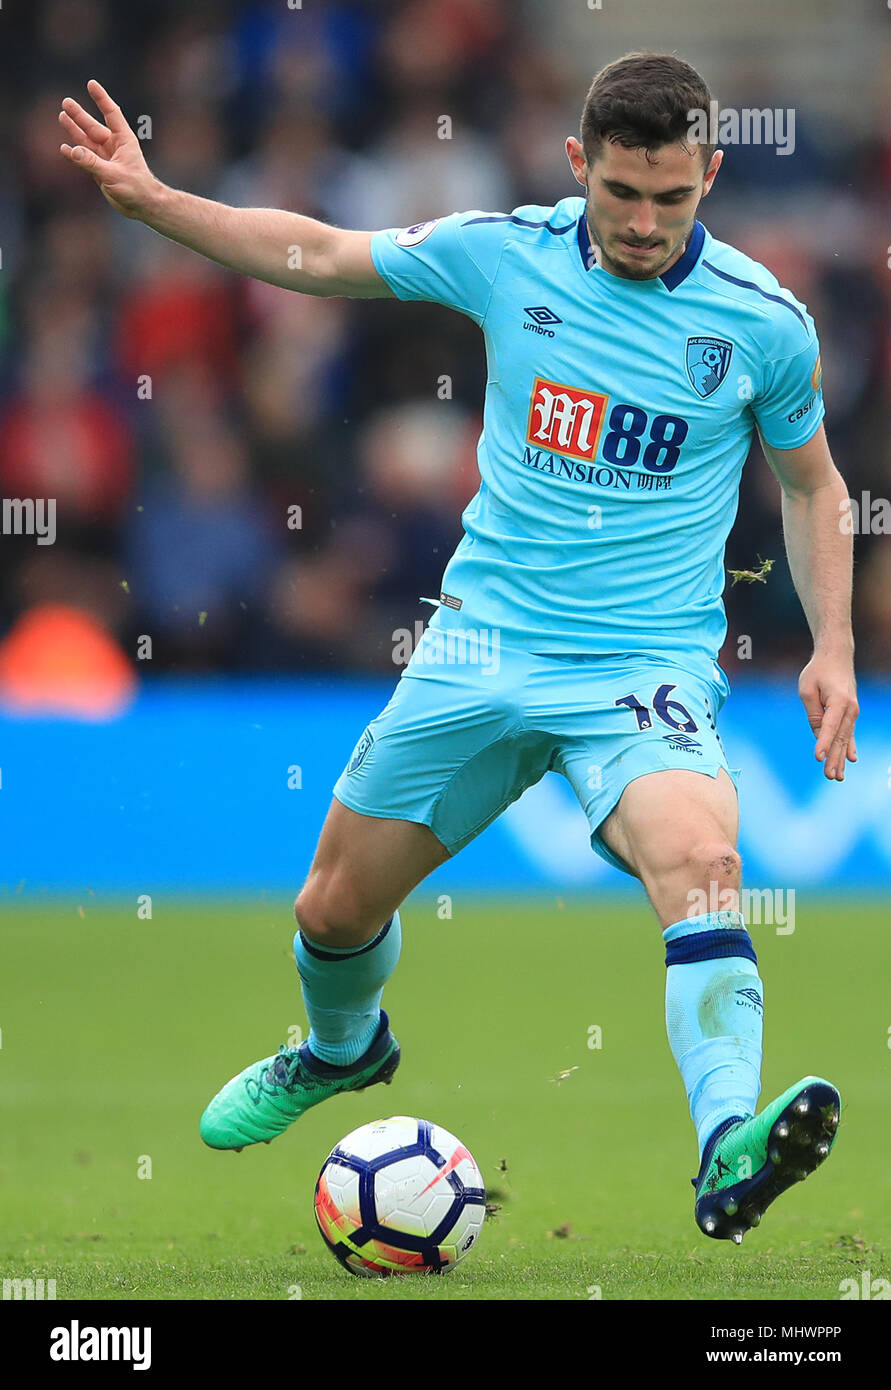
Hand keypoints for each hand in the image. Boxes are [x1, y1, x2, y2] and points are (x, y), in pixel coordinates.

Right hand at [59, 79, 158, 218]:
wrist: (143, 207)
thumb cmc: (136, 188)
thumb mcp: (114, 174)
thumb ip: (92, 163)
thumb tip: (71, 151)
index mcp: (124, 140)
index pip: (111, 113)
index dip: (101, 98)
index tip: (91, 84)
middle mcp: (114, 146)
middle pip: (93, 126)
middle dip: (79, 115)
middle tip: (66, 102)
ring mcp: (106, 158)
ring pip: (87, 141)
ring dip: (74, 130)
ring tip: (62, 116)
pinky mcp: (100, 171)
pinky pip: (84, 159)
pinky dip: (75, 154)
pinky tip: (64, 148)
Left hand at [799, 651, 858, 780]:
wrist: (836, 656)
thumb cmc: (818, 671)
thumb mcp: (807, 689)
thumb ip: (813, 713)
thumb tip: (818, 734)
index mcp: (838, 701)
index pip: (829, 727)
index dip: (823, 743)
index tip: (818, 758)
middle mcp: (850, 708)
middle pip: (840, 738)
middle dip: (834, 759)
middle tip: (830, 776)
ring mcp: (853, 711)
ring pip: (845, 739)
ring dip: (841, 758)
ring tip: (837, 776)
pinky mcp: (850, 713)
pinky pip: (849, 733)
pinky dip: (849, 747)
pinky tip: (851, 760)